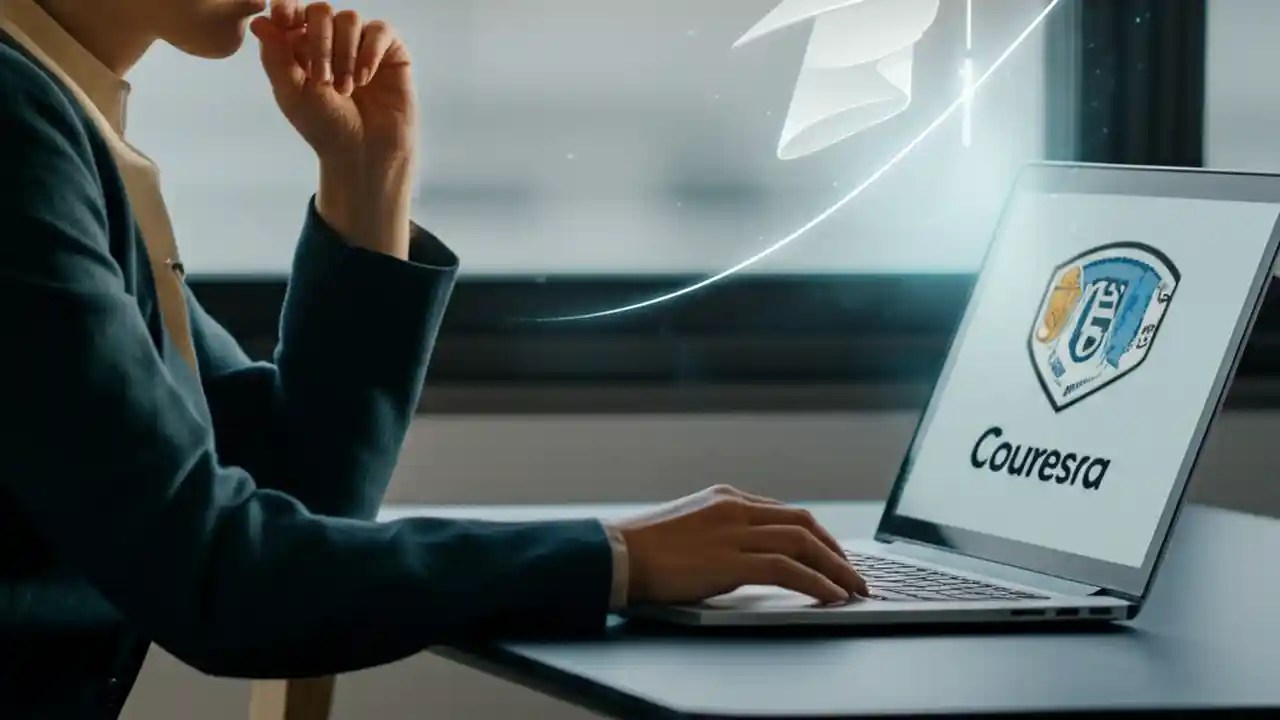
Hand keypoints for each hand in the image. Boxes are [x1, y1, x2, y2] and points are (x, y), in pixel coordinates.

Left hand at [250, 1, 414, 257]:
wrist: (364, 152)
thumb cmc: (326, 127)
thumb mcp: (292, 93)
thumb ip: (275, 56)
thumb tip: (259, 20)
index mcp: (302, 46)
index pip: (292, 11)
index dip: (287, 7)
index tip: (282, 17)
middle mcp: (332, 39)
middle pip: (321, 11)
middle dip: (319, 42)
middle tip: (321, 79)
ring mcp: (361, 43)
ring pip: (350, 19)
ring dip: (344, 55)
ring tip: (346, 90)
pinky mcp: (390, 51)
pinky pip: (379, 30)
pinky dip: (369, 53)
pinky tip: (364, 80)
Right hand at [617, 486, 867, 605]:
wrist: (615, 555)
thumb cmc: (644, 550)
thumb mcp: (689, 529)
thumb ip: (721, 535)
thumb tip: (750, 558)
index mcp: (725, 499)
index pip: (784, 512)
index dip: (816, 536)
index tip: (832, 555)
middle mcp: (735, 509)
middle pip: (803, 522)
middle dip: (835, 550)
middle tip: (853, 573)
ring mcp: (733, 532)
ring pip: (803, 542)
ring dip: (835, 567)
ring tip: (854, 588)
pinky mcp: (730, 560)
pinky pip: (788, 569)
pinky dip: (816, 582)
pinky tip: (831, 595)